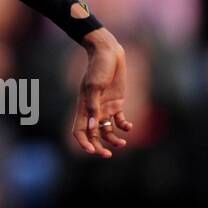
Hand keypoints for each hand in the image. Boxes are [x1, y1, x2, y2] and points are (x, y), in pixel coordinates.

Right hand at [72, 28, 132, 158]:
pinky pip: (119, 121)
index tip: (92, 152)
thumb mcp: (95, 86)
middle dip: (99, 146)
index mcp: (83, 107)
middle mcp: (92, 110)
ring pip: (106, 131)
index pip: (78, 131)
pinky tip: (128, 126)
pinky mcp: (116, 103)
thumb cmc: (99, 67)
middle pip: (92, 135)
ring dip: (113, 139)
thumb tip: (91, 128)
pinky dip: (124, 127)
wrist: (108, 52)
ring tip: (122, 142)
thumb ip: (93, 107)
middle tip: (108, 155)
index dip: (83, 143)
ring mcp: (105, 107)